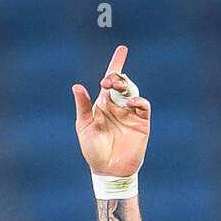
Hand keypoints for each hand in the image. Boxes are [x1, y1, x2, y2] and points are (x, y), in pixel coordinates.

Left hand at [71, 45, 150, 176]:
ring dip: (126, 86)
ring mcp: (131, 114)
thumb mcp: (84, 127)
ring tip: (116, 88)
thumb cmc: (93, 150)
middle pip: (122, 83)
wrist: (107, 170)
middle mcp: (118, 106)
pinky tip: (128, 103)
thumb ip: (83, 106)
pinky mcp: (142, 123)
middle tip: (109, 80)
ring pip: (133, 91)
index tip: (122, 49)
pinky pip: (143, 106)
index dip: (117, 64)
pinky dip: (137, 101)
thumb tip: (77, 86)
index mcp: (104, 104)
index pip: (111, 80)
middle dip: (117, 76)